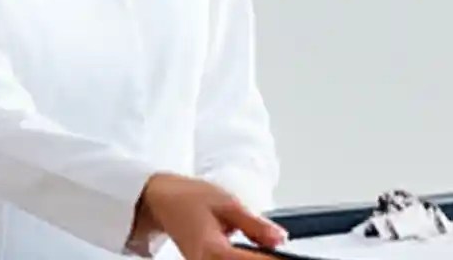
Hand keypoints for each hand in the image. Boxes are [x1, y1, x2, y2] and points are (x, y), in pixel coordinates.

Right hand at [138, 172, 286, 258]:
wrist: (163, 201)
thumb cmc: (190, 198)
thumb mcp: (228, 204)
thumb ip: (255, 225)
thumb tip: (280, 239)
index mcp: (212, 249)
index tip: (289, 258)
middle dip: (264, 259)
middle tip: (281, 252)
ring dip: (255, 258)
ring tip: (271, 251)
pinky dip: (245, 259)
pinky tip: (257, 253)